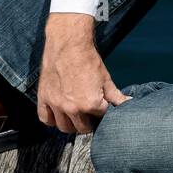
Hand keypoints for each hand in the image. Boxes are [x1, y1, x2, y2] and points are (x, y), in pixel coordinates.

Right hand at [38, 14, 131, 133]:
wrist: (68, 44)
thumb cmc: (88, 60)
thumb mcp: (106, 79)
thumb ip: (116, 96)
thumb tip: (128, 103)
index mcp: (90, 104)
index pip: (100, 118)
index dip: (102, 113)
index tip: (101, 108)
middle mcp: (72, 108)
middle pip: (82, 127)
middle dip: (88, 122)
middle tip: (89, 115)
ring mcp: (56, 105)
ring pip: (64, 127)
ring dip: (71, 125)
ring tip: (76, 117)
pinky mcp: (44, 98)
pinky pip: (45, 118)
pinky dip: (51, 120)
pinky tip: (58, 115)